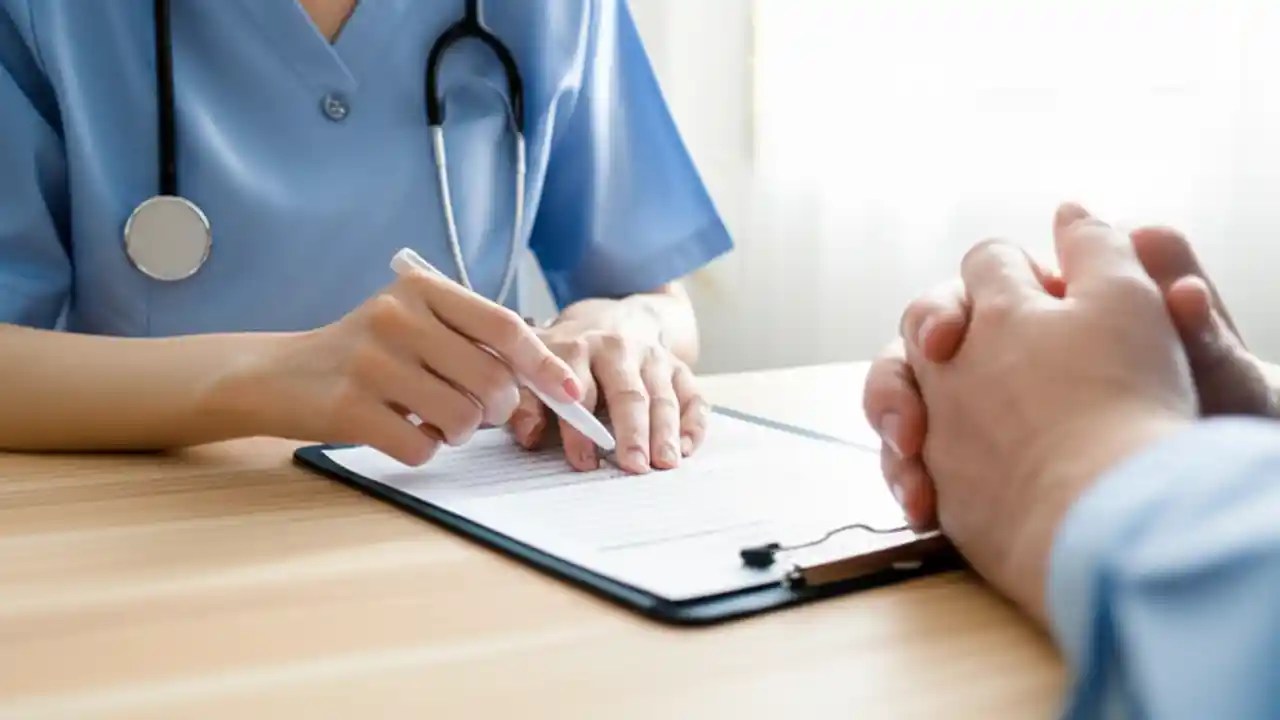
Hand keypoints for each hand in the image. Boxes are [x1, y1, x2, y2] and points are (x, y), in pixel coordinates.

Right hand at [219, 270, 581, 465]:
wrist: (278, 375)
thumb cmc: (365, 353)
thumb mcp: (414, 323)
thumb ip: (470, 338)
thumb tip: (547, 377)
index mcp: (420, 290)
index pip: (504, 327)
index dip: (545, 364)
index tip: (571, 392)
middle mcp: (397, 317)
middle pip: (491, 381)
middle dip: (497, 411)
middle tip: (476, 414)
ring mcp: (371, 362)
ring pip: (462, 419)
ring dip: (457, 433)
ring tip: (431, 420)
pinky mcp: (349, 407)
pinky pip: (421, 448)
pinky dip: (421, 450)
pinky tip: (399, 431)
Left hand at [506, 301, 707, 473]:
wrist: (608, 318)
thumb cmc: (564, 359)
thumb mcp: (534, 369)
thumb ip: (526, 402)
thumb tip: (530, 435)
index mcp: (576, 348)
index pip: (579, 390)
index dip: (580, 428)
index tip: (584, 461)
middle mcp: (617, 348)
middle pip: (628, 392)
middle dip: (632, 431)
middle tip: (634, 466)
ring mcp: (652, 357)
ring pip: (662, 396)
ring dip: (665, 432)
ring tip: (664, 464)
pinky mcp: (678, 367)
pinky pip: (692, 395)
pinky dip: (693, 423)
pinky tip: (687, 448)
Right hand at [903, 204, 1195, 620]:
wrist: (1145, 519)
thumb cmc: (1157, 419)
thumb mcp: (1146, 326)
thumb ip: (1111, 262)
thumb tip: (1071, 211)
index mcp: (1036, 309)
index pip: (980, 279)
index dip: (956, 303)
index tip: (953, 336)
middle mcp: (994, 352)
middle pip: (920, 334)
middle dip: (904, 360)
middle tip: (916, 398)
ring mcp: (966, 411)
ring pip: (899, 392)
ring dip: (891, 412)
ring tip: (909, 450)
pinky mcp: (952, 467)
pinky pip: (906, 460)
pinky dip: (903, 475)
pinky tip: (922, 504)